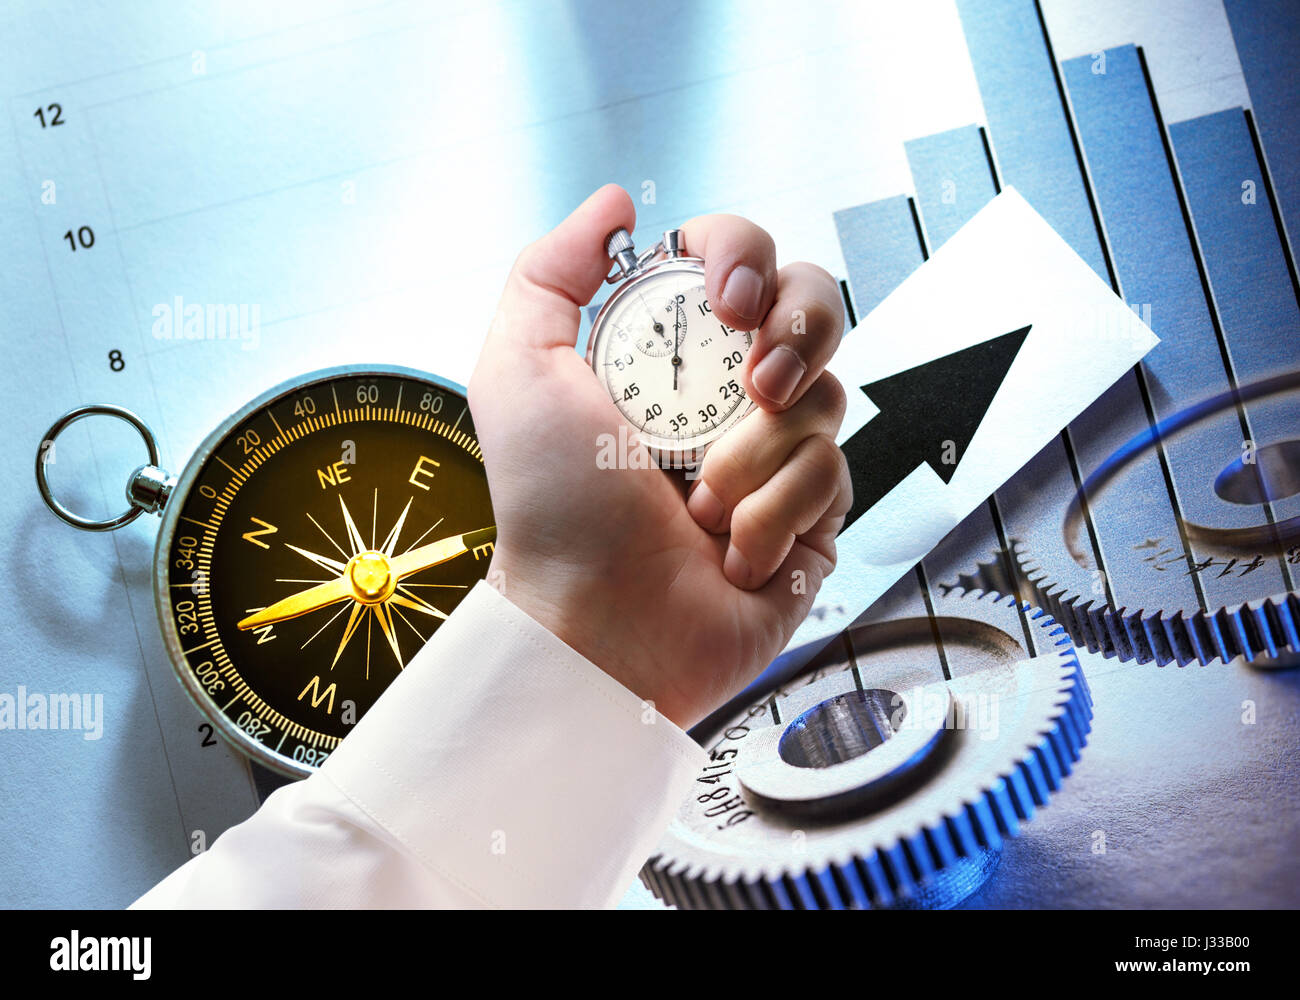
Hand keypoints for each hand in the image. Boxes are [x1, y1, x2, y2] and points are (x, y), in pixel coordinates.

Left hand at [468, 185, 849, 726]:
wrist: (596, 622)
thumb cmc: (553, 509)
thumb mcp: (520, 373)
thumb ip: (551, 274)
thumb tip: (616, 205)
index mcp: (669, 350)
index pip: (739, 260)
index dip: (748, 259)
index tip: (727, 304)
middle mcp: (727, 392)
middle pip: (815, 306)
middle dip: (800, 331)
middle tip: (757, 385)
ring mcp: (774, 453)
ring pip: (827, 397)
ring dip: (757, 455)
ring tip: (699, 503)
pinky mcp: (810, 516)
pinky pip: (836, 477)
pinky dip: (774, 515)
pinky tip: (727, 550)